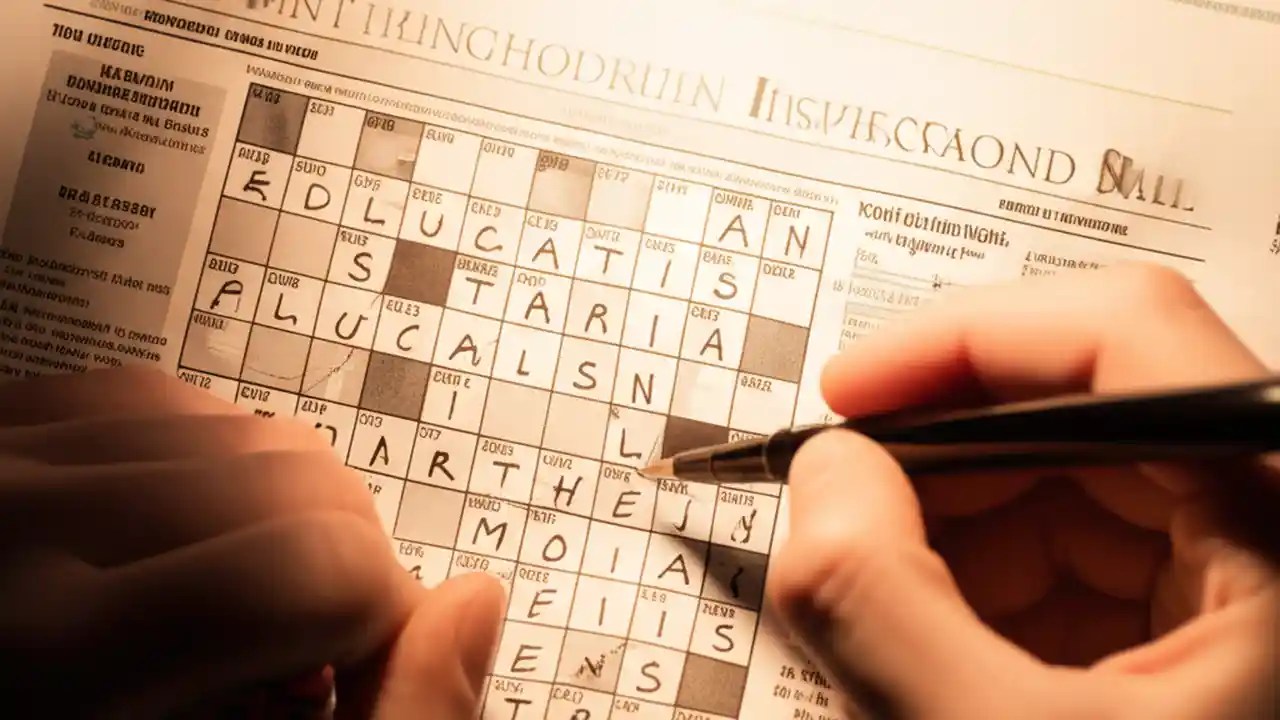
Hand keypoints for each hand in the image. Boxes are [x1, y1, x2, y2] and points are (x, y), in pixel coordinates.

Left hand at [0, 367, 504, 718]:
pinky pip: (159, 395)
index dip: (376, 618)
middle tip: (287, 650)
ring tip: (227, 604)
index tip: (345, 672)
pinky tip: (183, 542)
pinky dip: (210, 465)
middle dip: (340, 560)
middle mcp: (11, 520)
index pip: (312, 567)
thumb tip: (477, 603)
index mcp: (54, 654)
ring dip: (280, 511)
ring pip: (241, 423)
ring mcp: (1, 454)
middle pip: (293, 475)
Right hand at [767, 265, 1278, 718]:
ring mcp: (1250, 569)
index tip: (854, 390)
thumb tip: (826, 473)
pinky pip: (1084, 549)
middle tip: (845, 509)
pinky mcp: (1214, 617)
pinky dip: (990, 581)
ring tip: (894, 604)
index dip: (964, 338)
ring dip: (953, 529)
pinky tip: (951, 638)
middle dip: (940, 457)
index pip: (1128, 331)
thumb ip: (881, 603)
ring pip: (1074, 479)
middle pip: (1088, 405)